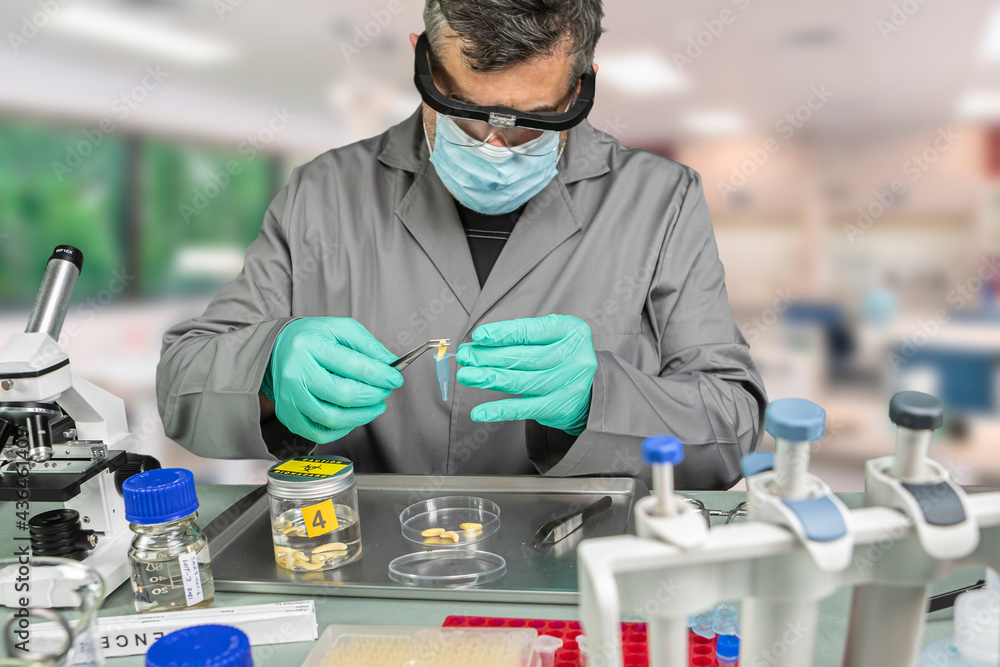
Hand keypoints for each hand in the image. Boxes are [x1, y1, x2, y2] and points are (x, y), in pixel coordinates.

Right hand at [262, 317, 402, 442]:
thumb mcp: (341, 329)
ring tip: (375, 405)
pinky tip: (354, 416)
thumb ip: (368, 345)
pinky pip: (320, 433)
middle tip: (384, 391)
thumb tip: (389, 364)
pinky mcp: (288, 415)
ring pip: (332, 418)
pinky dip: (343, 429)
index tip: (395, 378)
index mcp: (310, 346)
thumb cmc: (312, 338)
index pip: (353, 365)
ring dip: (362, 416)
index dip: (380, 375)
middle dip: (373, 395)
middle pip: (343, 395)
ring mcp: (289, 397)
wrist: (277, 349)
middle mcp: (295, 373)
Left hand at [456, 314, 597, 435]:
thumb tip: (478, 344)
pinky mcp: (559, 407)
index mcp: (572, 331)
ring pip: (523, 382)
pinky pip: (525, 409)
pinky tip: (480, 412)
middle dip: (491, 356)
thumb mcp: (549, 338)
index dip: (504, 333)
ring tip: (467, 375)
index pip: (532, 331)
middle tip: (466, 356)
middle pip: (525, 357)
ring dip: (490, 379)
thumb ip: (519, 338)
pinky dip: (500, 410)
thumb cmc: (559, 356)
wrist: (588, 389)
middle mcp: (575, 357)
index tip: (479, 336)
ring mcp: (569, 384)